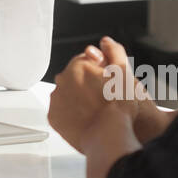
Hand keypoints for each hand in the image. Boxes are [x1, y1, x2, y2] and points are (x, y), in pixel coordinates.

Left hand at [48, 37, 148, 153]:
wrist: (108, 136)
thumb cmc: (118, 106)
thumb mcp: (123, 72)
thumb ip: (114, 52)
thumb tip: (106, 42)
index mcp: (78, 66)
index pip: (86, 62)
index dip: (98, 71)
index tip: (106, 82)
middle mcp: (62, 80)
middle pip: (75, 78)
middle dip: (86, 84)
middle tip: (102, 98)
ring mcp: (56, 99)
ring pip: (67, 95)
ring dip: (77, 99)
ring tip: (94, 111)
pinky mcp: (54, 118)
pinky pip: (61, 112)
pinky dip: (70, 115)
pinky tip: (84, 119)